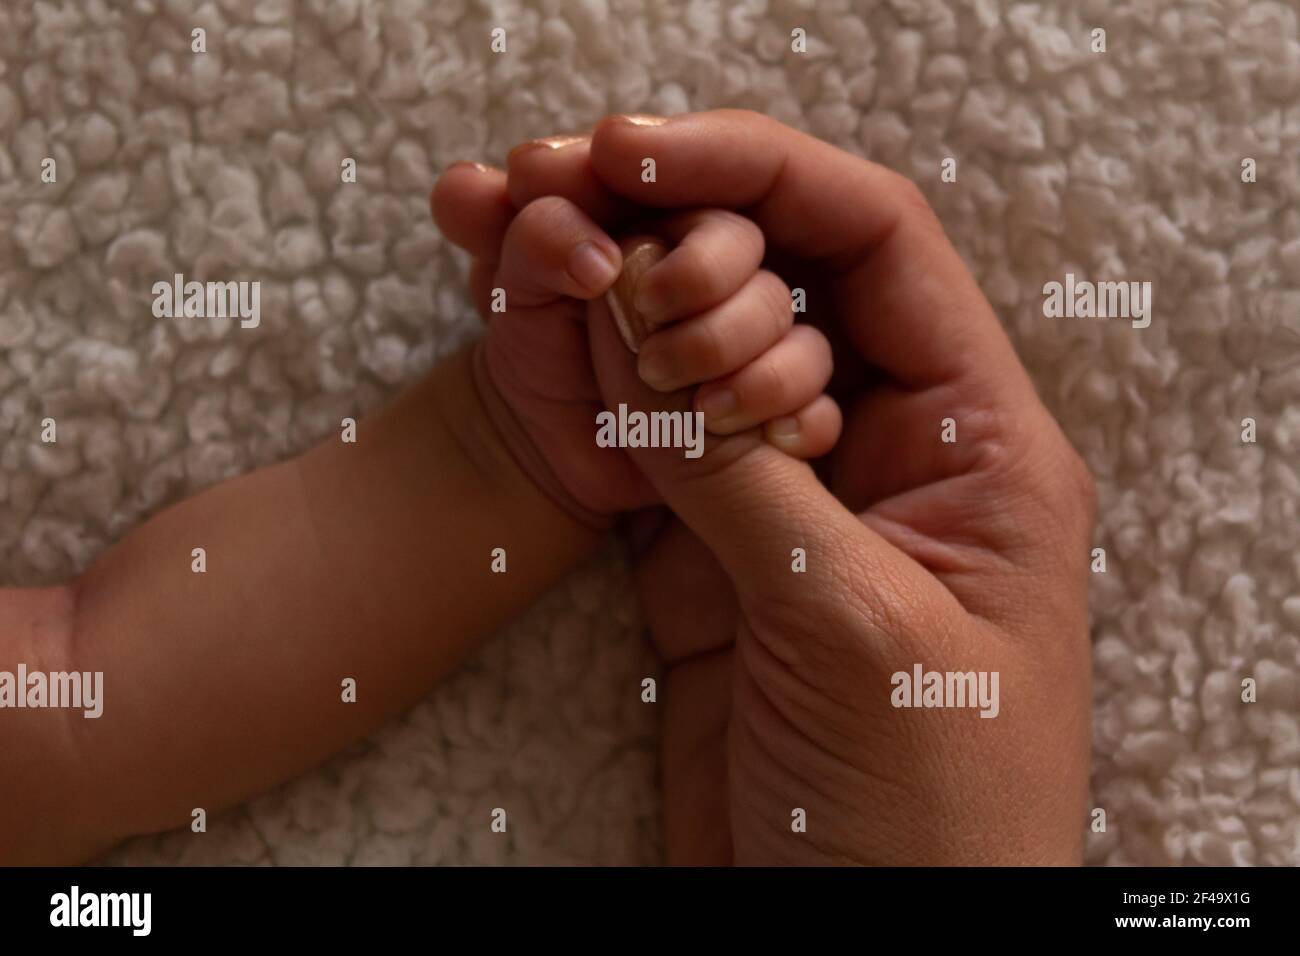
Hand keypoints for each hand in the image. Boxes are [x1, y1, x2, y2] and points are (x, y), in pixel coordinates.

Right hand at [509, 110, 1095, 864]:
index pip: (877, 243)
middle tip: (591, 246)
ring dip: (634, 312)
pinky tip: (560, 360)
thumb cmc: (930, 815)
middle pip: (786, 280)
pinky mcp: (716, 559)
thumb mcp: (854, 625)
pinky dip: (607, 399)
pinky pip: (658, 444)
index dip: (762, 173)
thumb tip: (645, 340)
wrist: (861, 942)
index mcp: (976, 442)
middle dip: (687, 242)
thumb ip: (744, 476)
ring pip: (709, 356)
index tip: (642, 150)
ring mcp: (794, 500)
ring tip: (549, 273)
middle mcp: (887, 449)